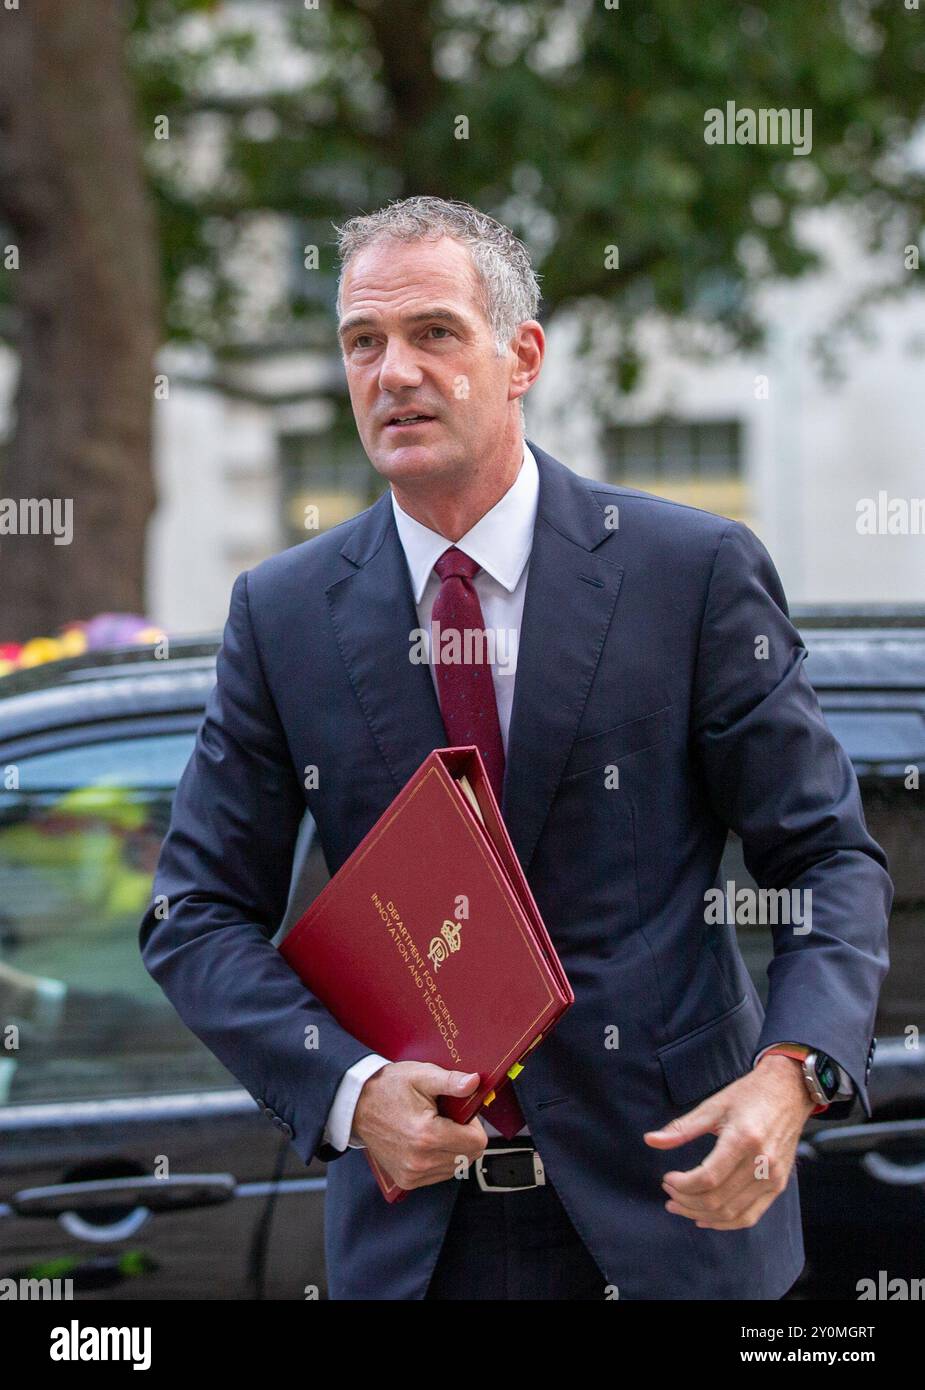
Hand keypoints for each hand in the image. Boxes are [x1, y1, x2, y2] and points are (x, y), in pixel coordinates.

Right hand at [351, 1061, 487, 1190]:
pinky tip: (427, 1142)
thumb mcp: (421, 1076)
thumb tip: (475, 1083)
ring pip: (457, 1167)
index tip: (459, 1112)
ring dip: (454, 1149)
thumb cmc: (389, 1087)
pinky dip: (441, 1159)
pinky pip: (440, 1174)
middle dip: (465, 1136)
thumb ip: (450, 1081)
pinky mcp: (407, 1181)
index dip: (474, 1124)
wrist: (357, 1104)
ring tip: (434, 1128)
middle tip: (446, 1118)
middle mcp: (421, 1161)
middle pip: (470, 1156)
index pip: (477, 1142)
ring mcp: (413, 1174)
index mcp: (427, 1135)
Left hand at [642, 1054, 815, 1229]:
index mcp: (743, 1139)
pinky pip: (750, 1216)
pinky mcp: (779, 1186)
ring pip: (732, 1213)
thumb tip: (650, 1140)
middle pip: (717, 1200)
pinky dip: (725, 1223)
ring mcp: (773, 1178)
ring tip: (680, 1205)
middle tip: (668, 1192)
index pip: (708, 1178)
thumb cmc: (749, 1095)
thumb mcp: (713, 1105)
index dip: (682, 1184)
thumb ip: (682, 1128)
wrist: (789, 1092)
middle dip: (686, 1201)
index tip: (667, 1178)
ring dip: (701, 1214)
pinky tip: (705, 1218)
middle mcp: (762, 1163)